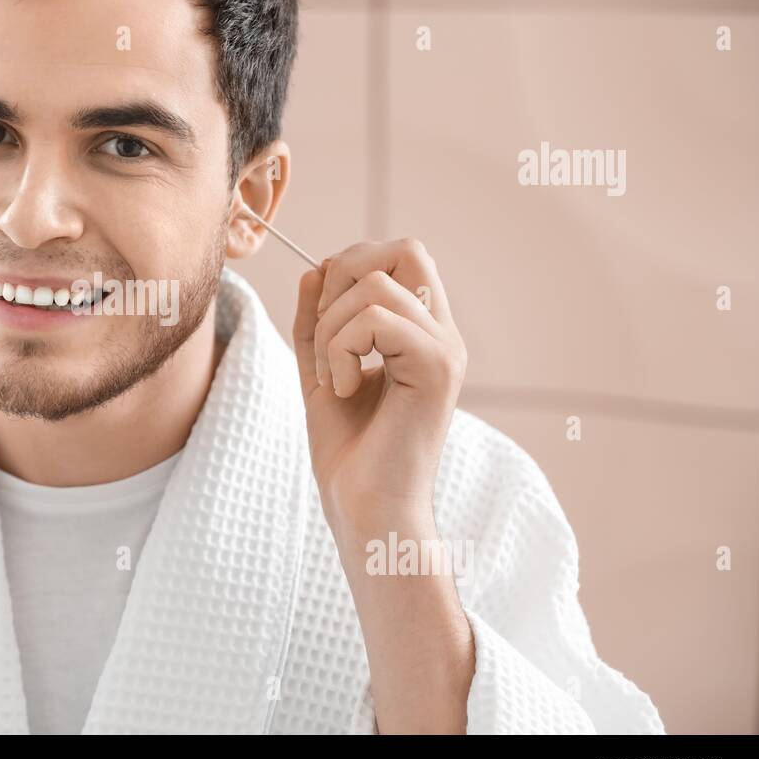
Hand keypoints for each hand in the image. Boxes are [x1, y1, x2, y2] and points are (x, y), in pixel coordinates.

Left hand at [291, 238, 466, 537]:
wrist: (365, 510)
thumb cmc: (348, 452)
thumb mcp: (320, 370)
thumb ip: (317, 321)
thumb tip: (313, 268)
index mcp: (421, 332)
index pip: (401, 255)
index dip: (350, 267)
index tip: (323, 319)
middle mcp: (441, 335)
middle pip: (406, 249)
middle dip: (344, 277)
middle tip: (326, 336)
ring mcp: (444, 350)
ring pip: (376, 286)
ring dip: (331, 330)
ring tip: (332, 378)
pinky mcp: (437, 369)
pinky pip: (375, 320)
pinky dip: (339, 351)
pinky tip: (343, 391)